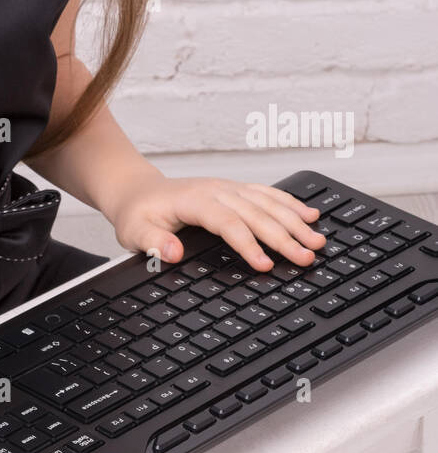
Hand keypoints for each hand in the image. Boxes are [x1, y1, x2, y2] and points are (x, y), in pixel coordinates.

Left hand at [111, 175, 325, 272]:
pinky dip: (291, 204)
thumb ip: (153, 242)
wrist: (139, 190)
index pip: (227, 223)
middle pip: (256, 213)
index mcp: (195, 201)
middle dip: (284, 236)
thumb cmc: (138, 213)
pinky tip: (310, 215)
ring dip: (295, 221)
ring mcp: (228, 188)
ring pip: (268, 203)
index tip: (266, 265)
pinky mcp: (235, 190)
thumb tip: (172, 253)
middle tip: (307, 257)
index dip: (247, 244)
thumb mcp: (135, 231)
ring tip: (318, 240)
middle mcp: (217, 190)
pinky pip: (267, 195)